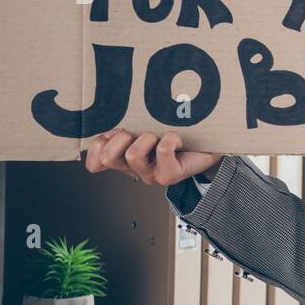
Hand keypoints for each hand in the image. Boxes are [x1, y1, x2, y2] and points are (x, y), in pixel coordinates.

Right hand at [84, 128, 223, 185]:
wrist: (208, 147)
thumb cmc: (176, 137)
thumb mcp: (144, 129)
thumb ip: (123, 131)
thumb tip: (107, 131)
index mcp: (124, 159)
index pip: (96, 162)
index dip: (99, 146)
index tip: (115, 132)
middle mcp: (135, 169)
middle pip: (109, 157)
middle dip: (120, 138)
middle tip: (138, 132)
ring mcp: (152, 175)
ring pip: (133, 155)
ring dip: (146, 138)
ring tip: (159, 136)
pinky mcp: (171, 175)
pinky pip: (162, 151)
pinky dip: (170, 138)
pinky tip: (177, 139)